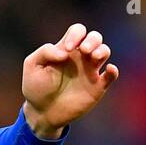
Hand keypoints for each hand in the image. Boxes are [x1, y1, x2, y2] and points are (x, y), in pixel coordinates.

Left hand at [21, 23, 118, 137]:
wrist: (42, 113)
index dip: (76, 35)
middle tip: (83, 50)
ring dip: (102, 50)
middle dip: (92, 40)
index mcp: (66, 49)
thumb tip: (64, 52)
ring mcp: (90, 71)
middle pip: (95, 37)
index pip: (78, 31)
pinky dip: (113, 71)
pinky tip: (109, 70)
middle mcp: (80, 58)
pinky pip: (111, 75)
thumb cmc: (36, 88)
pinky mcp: (97, 87)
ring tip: (93, 57)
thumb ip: (44, 52)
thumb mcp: (32, 66)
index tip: (67, 49)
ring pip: (105, 51)